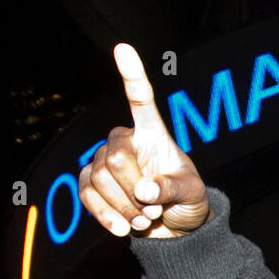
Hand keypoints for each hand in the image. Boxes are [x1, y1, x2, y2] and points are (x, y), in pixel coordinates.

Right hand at [77, 44, 209, 237]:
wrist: (174, 229)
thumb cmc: (188, 202)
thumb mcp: (192, 194)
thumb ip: (173, 188)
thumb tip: (145, 190)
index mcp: (152, 134)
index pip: (140, 100)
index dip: (132, 75)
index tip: (123, 48)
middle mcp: (124, 141)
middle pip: (115, 160)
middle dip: (135, 192)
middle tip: (154, 210)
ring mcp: (102, 161)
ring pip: (99, 179)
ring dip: (125, 208)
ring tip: (145, 219)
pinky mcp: (90, 183)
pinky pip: (87, 196)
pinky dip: (106, 217)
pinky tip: (122, 229)